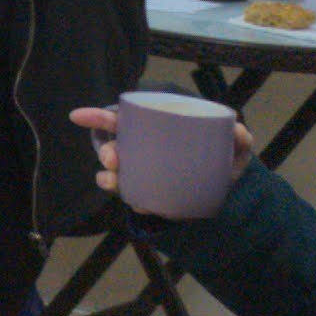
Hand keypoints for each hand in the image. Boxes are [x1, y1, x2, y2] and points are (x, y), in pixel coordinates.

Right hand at [70, 100, 252, 206]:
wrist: (227, 199)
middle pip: (113, 147)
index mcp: (154, 133)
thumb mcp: (233, 150)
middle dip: (105, 150)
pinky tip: (131, 199)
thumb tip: (237, 129)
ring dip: (107, 175)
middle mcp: (141, 152)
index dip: (97, 118)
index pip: (121, 122)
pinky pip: (127, 195)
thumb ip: (239, 139)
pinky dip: (125, 196)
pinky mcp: (147, 196)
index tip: (77, 116)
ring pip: (114, 173)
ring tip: (113, 177)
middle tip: (112, 158)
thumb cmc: (221, 164)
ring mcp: (142, 175)